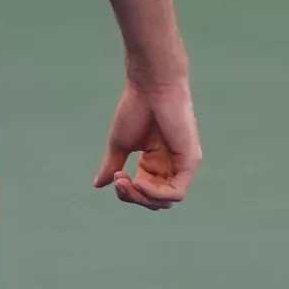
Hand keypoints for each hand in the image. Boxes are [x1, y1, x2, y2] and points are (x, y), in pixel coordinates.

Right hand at [95, 81, 201, 209]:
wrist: (150, 87)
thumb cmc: (135, 109)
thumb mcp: (120, 144)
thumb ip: (112, 166)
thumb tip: (98, 185)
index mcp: (154, 162)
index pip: (144, 192)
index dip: (127, 193)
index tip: (115, 175)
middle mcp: (170, 166)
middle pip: (155, 201)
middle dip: (133, 197)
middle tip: (119, 180)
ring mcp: (182, 165)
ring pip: (166, 201)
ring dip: (142, 197)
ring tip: (128, 182)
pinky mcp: (190, 161)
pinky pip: (176, 193)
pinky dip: (155, 194)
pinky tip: (140, 183)